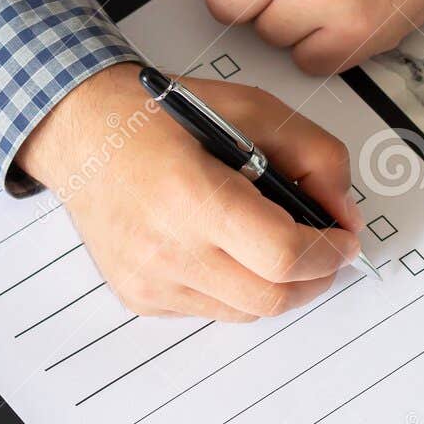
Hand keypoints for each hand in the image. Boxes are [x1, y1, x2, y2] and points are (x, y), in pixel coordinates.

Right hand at [14, 63, 363, 321]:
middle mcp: (165, 248)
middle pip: (271, 298)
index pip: (282, 255)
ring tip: (273, 244)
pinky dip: (235, 288)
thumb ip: (314, 156)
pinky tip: (223, 248)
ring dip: (275, 285)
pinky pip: (211, 311)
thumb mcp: (250, 110)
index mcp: (191, 196)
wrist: (80, 133)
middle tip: (325, 251)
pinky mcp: (139, 298)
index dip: (328, 254)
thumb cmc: (158, 117)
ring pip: (245, 312)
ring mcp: (149, 281)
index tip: (343, 241)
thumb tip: (344, 216)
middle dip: (314, 279)